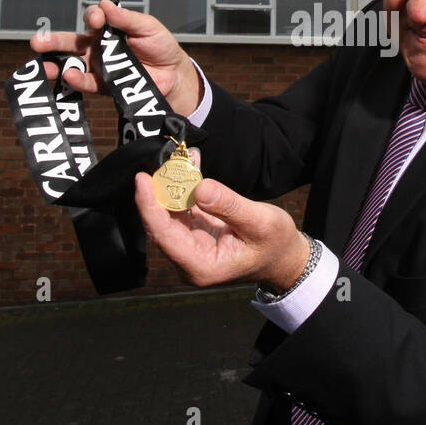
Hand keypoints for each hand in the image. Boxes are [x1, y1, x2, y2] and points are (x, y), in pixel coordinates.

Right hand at [29, 0, 200, 114]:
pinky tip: (69, 77)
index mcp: (108, 29)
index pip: (92, 20)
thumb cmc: (161, 46)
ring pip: (72, 64)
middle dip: (54, 42)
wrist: (174, 75)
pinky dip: (77, 81)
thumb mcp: (148, 27)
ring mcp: (99, 67)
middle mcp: (98, 47)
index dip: (93, 18)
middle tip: (38, 42)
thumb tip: (106, 4)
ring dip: (56, 66)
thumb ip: (128, 19)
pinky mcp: (104, 85)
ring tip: (43, 66)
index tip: (98, 19)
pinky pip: (87, 83)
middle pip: (72, 42)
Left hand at [133, 169, 310, 290]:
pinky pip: (182, 209)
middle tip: (162, 161)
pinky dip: (184, 187)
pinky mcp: (195, 235)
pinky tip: (189, 165)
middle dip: (159, 191)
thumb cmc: (275, 245)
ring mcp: (190, 248)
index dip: (149, 207)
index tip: (142, 180)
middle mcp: (189, 260)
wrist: (283, 258)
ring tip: (177, 159)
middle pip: (162, 224)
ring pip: (170, 214)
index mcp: (201, 266)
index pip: (164, 235)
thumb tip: (199, 187)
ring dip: (172, 186)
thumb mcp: (260, 222)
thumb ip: (229, 206)